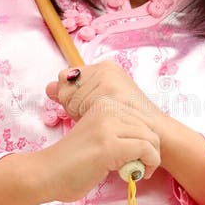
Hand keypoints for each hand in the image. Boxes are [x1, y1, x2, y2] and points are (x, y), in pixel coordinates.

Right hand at [44, 95, 160, 201]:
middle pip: (149, 127)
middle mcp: (106, 110)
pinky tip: (135, 175)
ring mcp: (108, 126)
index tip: (136, 157)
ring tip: (136, 172)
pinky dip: (149, 164)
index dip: (145, 139)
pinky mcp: (109, 145)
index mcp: (103, 105)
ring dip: (150, 159)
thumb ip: (117, 133)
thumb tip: (146, 141)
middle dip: (151, 150)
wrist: (45, 174)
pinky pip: (146, 149)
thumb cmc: (70, 164)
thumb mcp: (97, 137)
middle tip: (139, 167)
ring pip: (151, 137)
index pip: (142, 117)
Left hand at [46, 61, 161, 126]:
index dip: (70, 97)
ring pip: (70, 97)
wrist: (155, 135)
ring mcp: (107, 77)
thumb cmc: (127, 125)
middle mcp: (104, 68)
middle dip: (73, 105)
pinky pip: (78, 104)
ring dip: (79, 113)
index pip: (66, 77)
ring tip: (101, 120)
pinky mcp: (108, 89)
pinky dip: (84, 116)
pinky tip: (101, 121)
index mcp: (104, 68)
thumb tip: (49, 88)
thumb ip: (74, 95)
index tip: (85, 110)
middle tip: (95, 116)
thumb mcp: (99, 105)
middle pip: (65, 86)